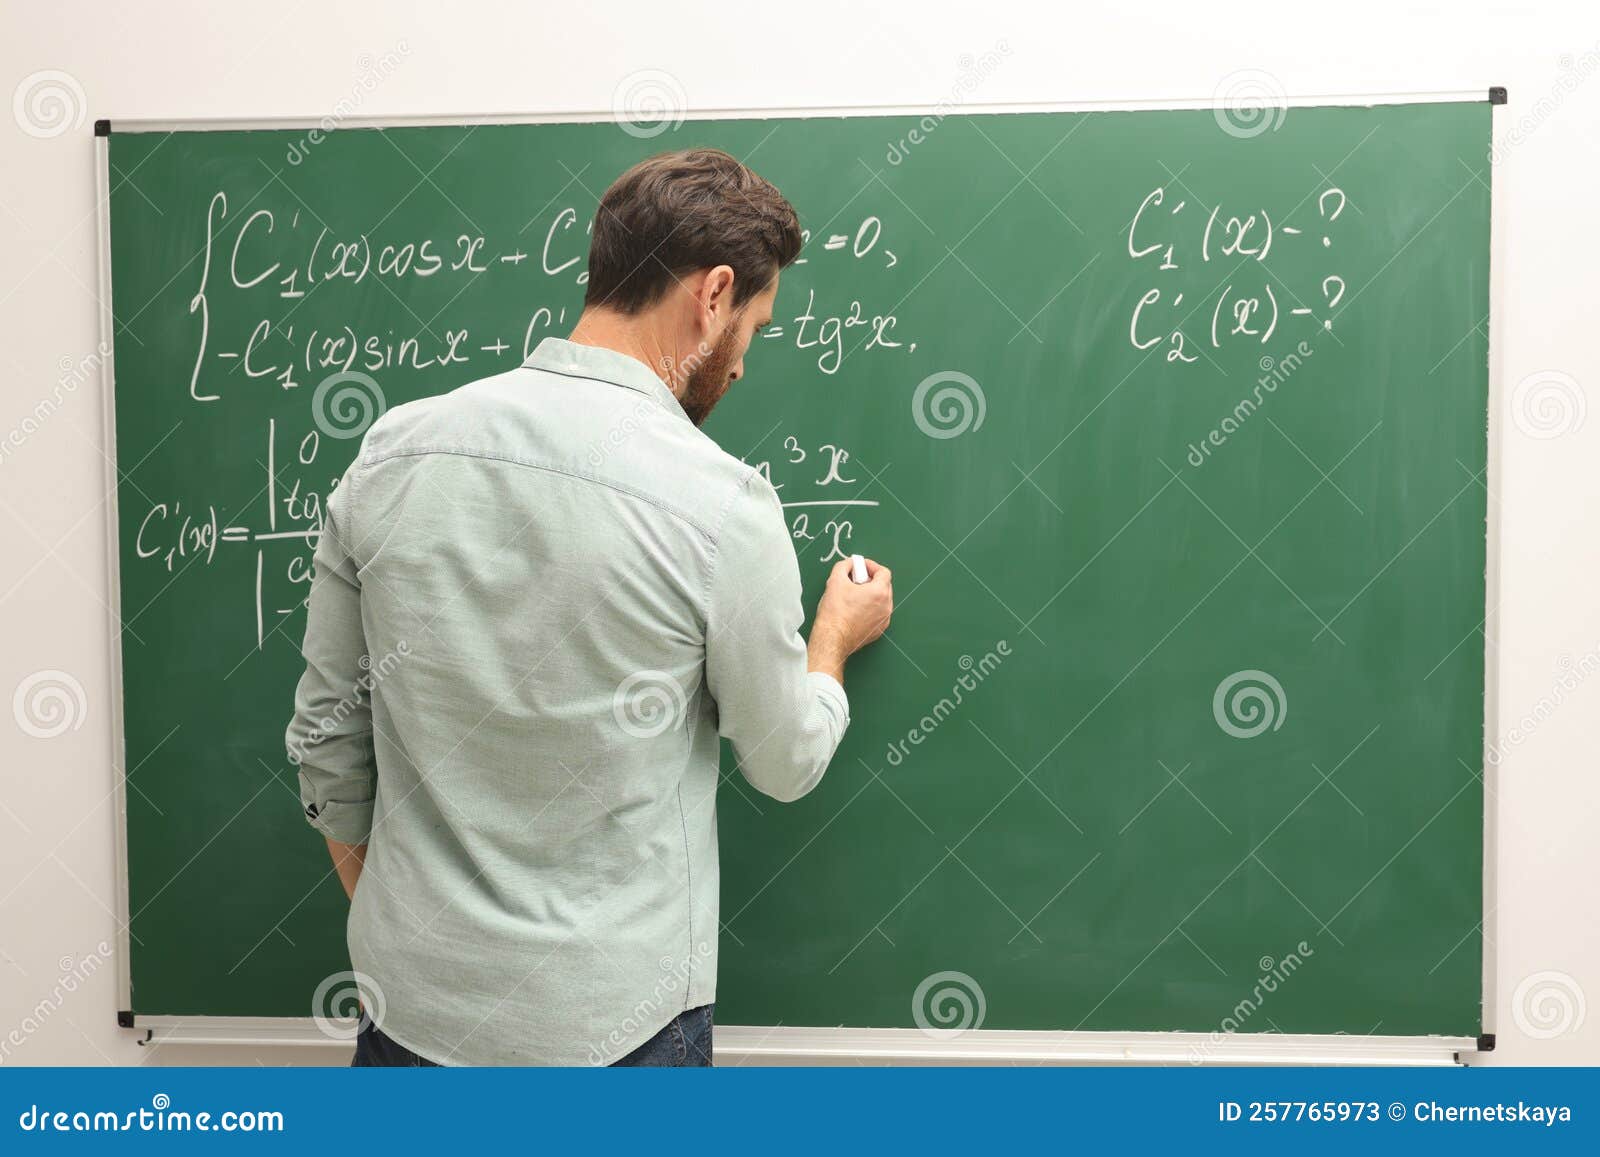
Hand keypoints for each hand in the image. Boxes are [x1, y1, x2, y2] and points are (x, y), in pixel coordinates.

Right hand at [807, 558, 892, 681]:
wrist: (832, 639)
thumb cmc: (835, 613)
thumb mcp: (835, 580)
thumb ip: (844, 565)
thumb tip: (849, 563)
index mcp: (880, 592)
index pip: (883, 572)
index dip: (871, 566)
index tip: (859, 567)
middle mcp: (886, 607)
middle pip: (884, 585)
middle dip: (870, 579)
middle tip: (854, 580)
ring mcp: (884, 620)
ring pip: (881, 600)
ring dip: (870, 594)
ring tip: (853, 595)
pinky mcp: (878, 631)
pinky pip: (878, 614)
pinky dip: (870, 608)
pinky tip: (855, 609)